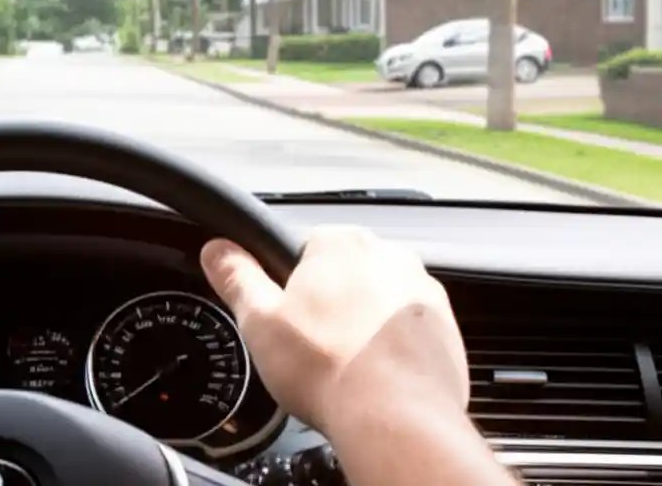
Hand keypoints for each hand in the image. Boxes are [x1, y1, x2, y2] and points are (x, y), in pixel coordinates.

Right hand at [200, 225, 467, 436]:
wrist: (396, 418)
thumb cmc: (327, 368)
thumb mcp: (259, 321)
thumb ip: (236, 278)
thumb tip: (216, 250)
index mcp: (339, 243)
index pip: (305, 247)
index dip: (290, 284)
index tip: (287, 315)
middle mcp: (388, 255)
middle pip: (345, 272)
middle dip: (330, 302)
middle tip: (312, 343)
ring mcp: (422, 290)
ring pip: (379, 299)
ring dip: (363, 323)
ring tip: (345, 364)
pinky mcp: (445, 326)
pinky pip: (409, 328)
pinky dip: (393, 346)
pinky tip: (376, 375)